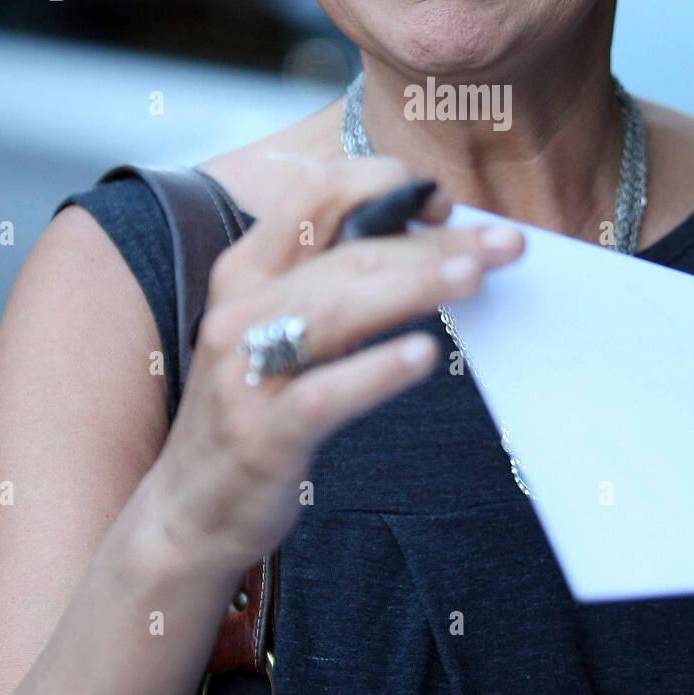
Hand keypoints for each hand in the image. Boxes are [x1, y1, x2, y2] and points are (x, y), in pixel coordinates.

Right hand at [147, 155, 524, 576]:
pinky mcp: (261, 434)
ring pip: (338, 309)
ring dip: (415, 286)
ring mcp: (245, 372)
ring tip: (475, 278)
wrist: (189, 509)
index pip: (317, 193)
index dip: (384, 185)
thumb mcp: (276, 327)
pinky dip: (376, 370)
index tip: (442, 205)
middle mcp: (240, 309)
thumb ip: (333, 280)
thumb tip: (429, 241)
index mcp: (246, 269)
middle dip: (434, 241)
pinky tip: (425, 356)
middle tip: (504, 244)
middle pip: (349, 252)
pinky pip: (324, 394)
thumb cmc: (254, 406)